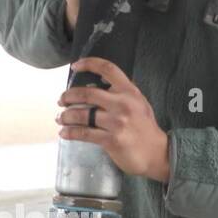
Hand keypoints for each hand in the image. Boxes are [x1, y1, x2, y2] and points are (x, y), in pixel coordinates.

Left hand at [55, 56, 170, 182]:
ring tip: (61, 118)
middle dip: (68, 96)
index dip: (89, 64)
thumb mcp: (138, 103)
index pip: (108, 69)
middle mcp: (123, 104)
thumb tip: (96, 84)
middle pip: (87, 93)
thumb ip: (120, 93)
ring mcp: (116, 122)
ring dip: (66, 116)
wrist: (157, 153)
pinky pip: (84, 133)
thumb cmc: (145, 128)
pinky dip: (70, 133)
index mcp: (130, 91)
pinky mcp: (110, 140)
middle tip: (61, 101)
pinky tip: (64, 133)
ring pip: (82, 114)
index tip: (75, 66)